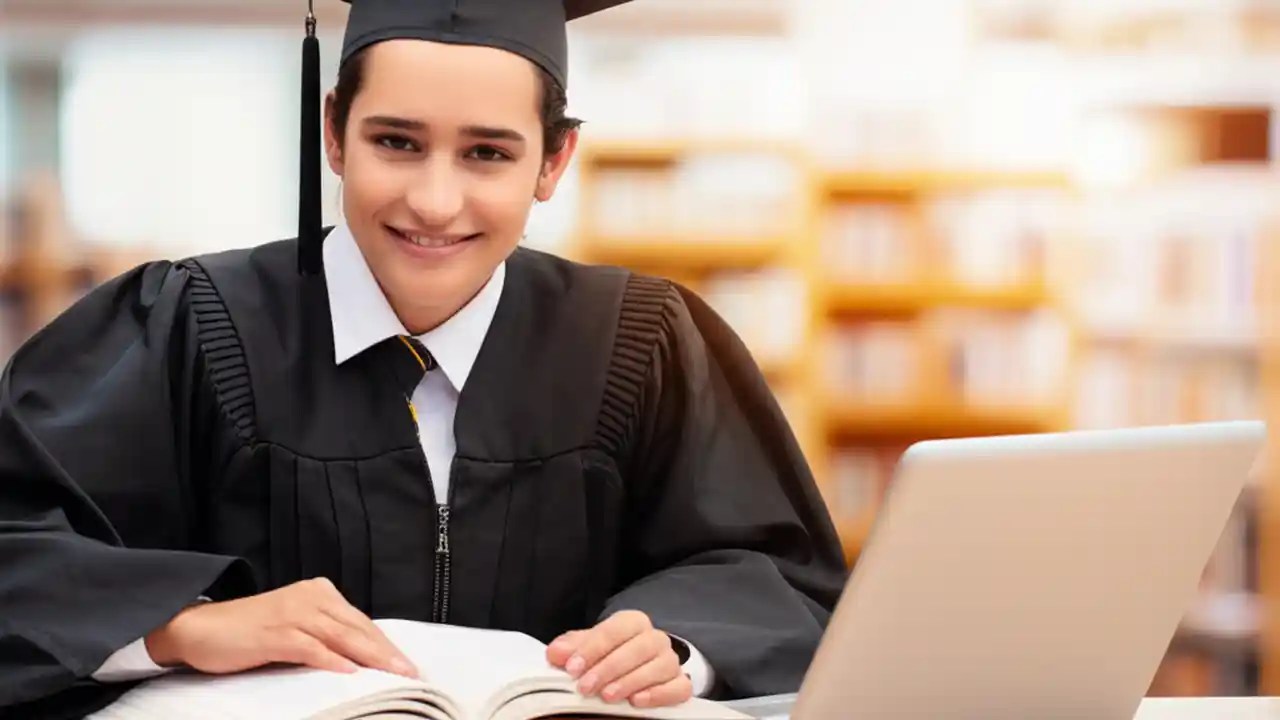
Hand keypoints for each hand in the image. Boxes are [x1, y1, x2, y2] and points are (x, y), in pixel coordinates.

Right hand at [144, 577, 417, 677]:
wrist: (200, 628)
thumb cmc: (250, 634)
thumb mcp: (295, 629)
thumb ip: (325, 637)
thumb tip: (360, 661)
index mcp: (319, 594)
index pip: (361, 622)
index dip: (386, 645)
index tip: (409, 665)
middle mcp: (311, 598)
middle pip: (357, 628)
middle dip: (387, 653)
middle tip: (412, 673)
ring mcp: (293, 613)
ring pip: (341, 636)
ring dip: (370, 657)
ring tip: (392, 674)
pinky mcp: (275, 632)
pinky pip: (310, 647)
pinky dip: (331, 660)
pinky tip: (349, 672)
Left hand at [545, 610, 690, 708]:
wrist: (640, 666)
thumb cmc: (612, 653)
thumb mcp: (590, 647)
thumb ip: (572, 648)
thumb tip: (556, 653)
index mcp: (633, 623)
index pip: (615, 629)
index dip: (593, 648)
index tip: (573, 667)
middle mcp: (655, 639)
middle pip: (639, 647)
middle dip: (609, 668)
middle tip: (586, 687)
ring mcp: (670, 661)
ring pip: (660, 666)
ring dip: (631, 681)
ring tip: (608, 696)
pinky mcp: (680, 684)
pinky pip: (678, 687)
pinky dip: (659, 694)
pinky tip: (638, 701)